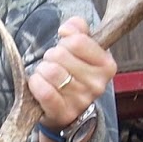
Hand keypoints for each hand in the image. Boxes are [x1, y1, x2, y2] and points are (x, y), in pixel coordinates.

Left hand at [28, 17, 114, 141]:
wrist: (66, 111)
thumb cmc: (72, 75)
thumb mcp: (80, 50)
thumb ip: (78, 30)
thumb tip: (67, 29)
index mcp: (106, 65)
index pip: (78, 41)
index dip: (65, 41)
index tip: (65, 49)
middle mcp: (98, 84)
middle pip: (60, 55)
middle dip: (51, 57)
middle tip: (54, 65)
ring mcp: (81, 100)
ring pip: (50, 71)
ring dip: (41, 70)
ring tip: (47, 76)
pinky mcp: (64, 113)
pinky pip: (44, 91)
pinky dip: (36, 84)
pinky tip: (39, 85)